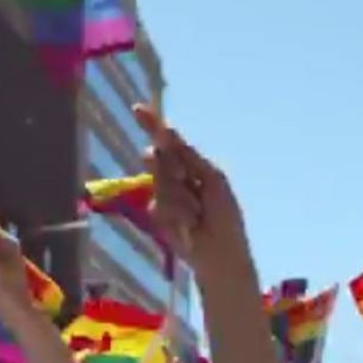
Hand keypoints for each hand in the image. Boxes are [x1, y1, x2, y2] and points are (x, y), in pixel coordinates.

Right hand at [134, 105, 244, 267]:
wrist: (220, 253)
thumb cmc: (225, 216)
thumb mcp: (212, 180)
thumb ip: (189, 157)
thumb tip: (168, 131)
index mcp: (191, 164)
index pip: (169, 141)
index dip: (153, 125)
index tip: (137, 109)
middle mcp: (174, 176)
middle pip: (159, 157)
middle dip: (171, 168)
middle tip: (189, 185)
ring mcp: (163, 195)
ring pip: (159, 182)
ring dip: (181, 199)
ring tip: (197, 215)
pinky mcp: (156, 215)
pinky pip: (157, 205)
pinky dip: (176, 214)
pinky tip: (188, 227)